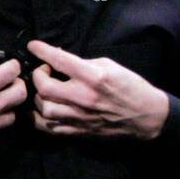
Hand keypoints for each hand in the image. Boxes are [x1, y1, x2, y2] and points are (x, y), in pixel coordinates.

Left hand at [27, 39, 169, 140]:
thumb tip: (61, 59)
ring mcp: (80, 117)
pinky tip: (44, 108)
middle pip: (44, 87)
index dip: (42, 50)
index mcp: (94, 77)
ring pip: (44, 108)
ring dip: (39, 97)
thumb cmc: (131, 87)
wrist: (146, 116)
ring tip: (45, 90)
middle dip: (38, 75)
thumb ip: (84, 63)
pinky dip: (40, 118)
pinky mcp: (79, 131)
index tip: (33, 46)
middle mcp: (84, 97)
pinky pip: (49, 127)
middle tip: (45, 71)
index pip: (60, 60)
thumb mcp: (111, 66)